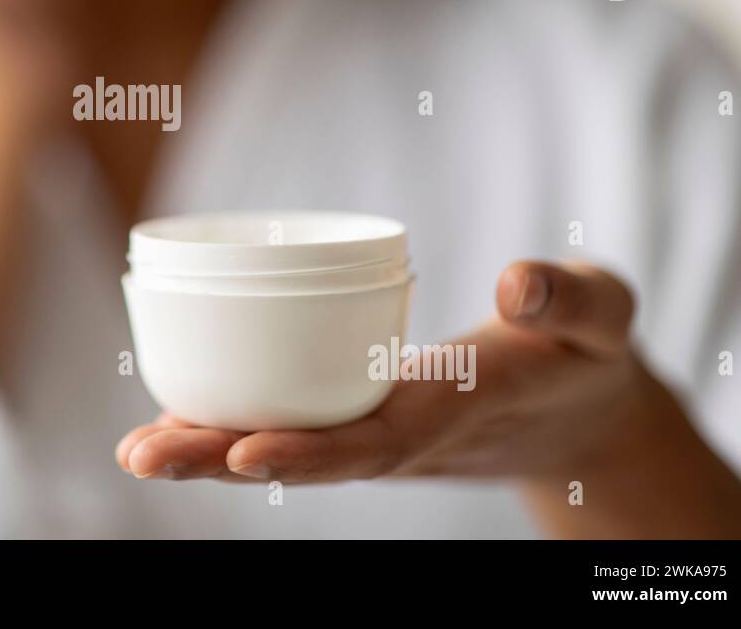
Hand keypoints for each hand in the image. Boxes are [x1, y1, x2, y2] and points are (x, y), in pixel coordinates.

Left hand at [117, 260, 740, 536]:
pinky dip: (233, 428)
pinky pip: (293, 427)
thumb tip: (518, 281)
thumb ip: (571, 298)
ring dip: (211, 451)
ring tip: (137, 450)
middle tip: (140, 457)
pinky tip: (176, 420)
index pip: (374, 441)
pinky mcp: (365, 420)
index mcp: (455, 410)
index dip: (309, 451)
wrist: (579, 411)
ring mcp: (379, 432)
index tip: (243, 452)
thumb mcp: (603, 316)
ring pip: (288, 447)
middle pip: (305, 456)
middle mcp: (404, 432)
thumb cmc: (585, 353)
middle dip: (221, 459)